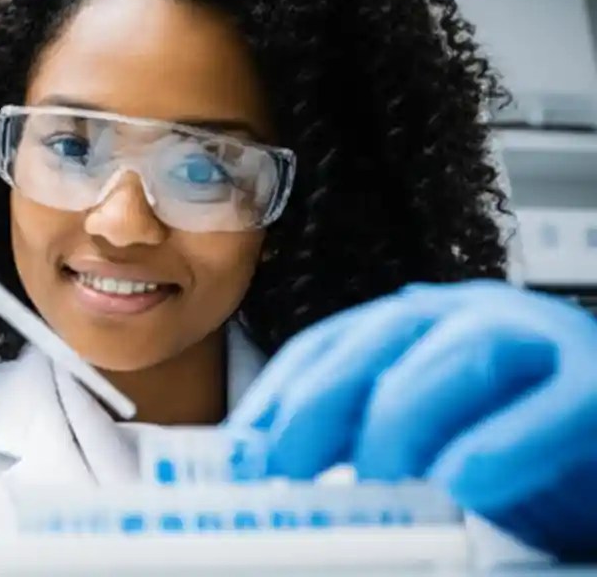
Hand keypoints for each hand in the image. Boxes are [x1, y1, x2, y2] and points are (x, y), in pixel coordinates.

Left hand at [228, 280, 596, 561]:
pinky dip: (501, 446)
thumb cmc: (518, 453)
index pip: (332, 345)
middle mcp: (474, 318)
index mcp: (421, 329)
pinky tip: (464, 481)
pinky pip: (549, 407)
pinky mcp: (596, 386)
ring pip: (461, 354)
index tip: (240, 446)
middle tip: (282, 463)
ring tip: (372, 471)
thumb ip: (362, 440)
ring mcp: (540, 341)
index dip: (280, 393)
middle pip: (383, 339)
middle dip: (320, 401)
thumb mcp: (425, 441)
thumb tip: (274, 467)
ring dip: (404, 415)